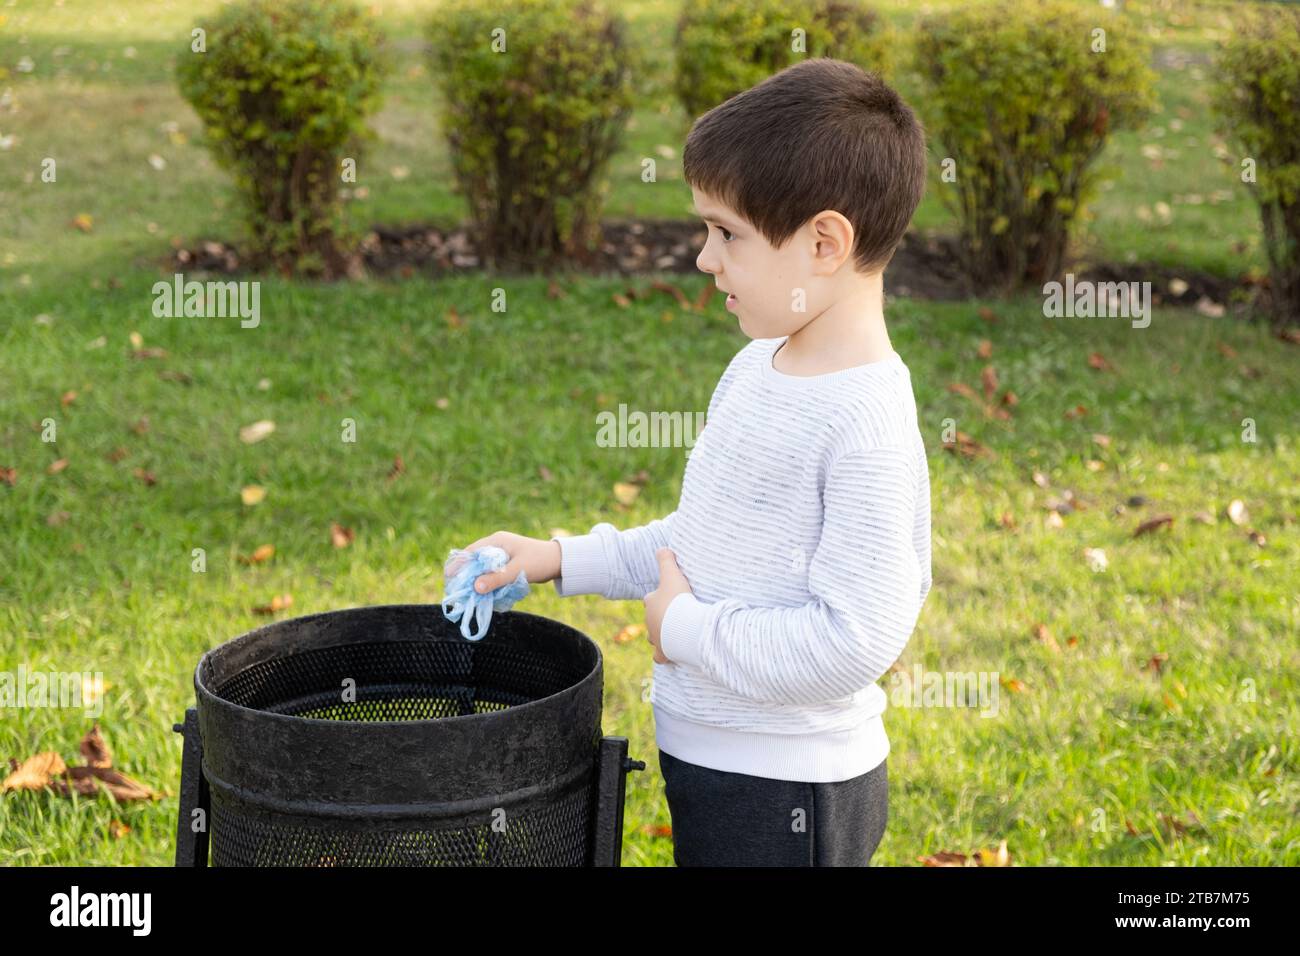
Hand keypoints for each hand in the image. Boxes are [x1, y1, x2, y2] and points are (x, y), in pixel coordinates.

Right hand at [460, 531, 562, 593]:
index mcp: (497, 541)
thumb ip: (497, 579)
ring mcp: (502, 555)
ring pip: (482, 568)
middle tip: (456, 590)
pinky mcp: (507, 564)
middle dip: (465, 575)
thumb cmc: (539, 562)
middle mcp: (497, 546)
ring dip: (476, 580)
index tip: (448, 577)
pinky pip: (492, 573)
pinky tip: (483, 594)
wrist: (559, 562)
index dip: (458, 564)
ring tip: (467, 595)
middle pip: (474, 560)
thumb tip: (475, 588)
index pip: (471, 551)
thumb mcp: (517, 571)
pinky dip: (487, 582)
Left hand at [643, 547, 692, 663]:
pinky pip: (660, 657)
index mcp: (650, 603)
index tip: (671, 596)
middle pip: (652, 618)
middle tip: (677, 614)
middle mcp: (649, 622)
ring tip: (674, 632)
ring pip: (653, 637)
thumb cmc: (678, 600)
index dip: (659, 597)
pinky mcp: (663, 654)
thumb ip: (666, 560)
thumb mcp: (672, 574)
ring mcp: (656, 639)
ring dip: (662, 634)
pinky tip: (671, 652)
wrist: (684, 627)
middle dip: (661, 617)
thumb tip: (662, 548)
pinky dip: (664, 655)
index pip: (651, 598)